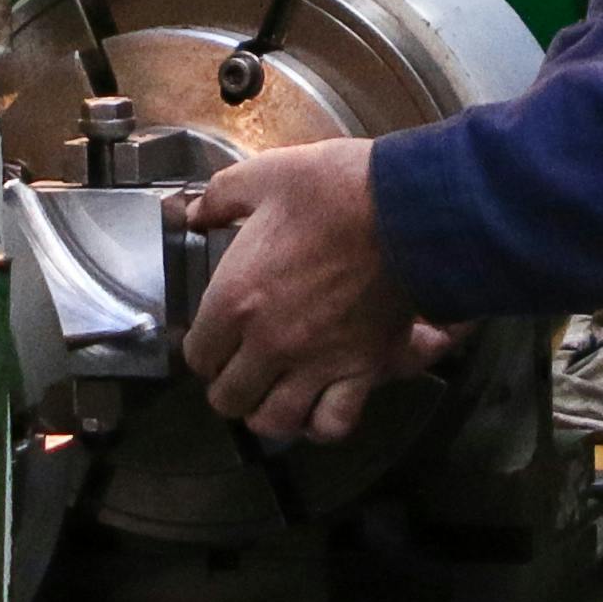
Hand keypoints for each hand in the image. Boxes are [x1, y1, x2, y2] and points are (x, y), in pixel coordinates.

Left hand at [170, 139, 461, 443]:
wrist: (407, 208)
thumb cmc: (334, 190)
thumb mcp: (261, 177)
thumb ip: (218, 199)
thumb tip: (194, 214)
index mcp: (235, 300)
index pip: (197, 355)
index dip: (202, 349)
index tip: (212, 340)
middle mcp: (269, 343)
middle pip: (228, 397)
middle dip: (229, 385)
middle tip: (239, 369)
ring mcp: (316, 362)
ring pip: (274, 421)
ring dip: (267, 412)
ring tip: (271, 396)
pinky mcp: (361, 369)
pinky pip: (333, 423)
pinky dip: (321, 424)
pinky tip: (317, 408)